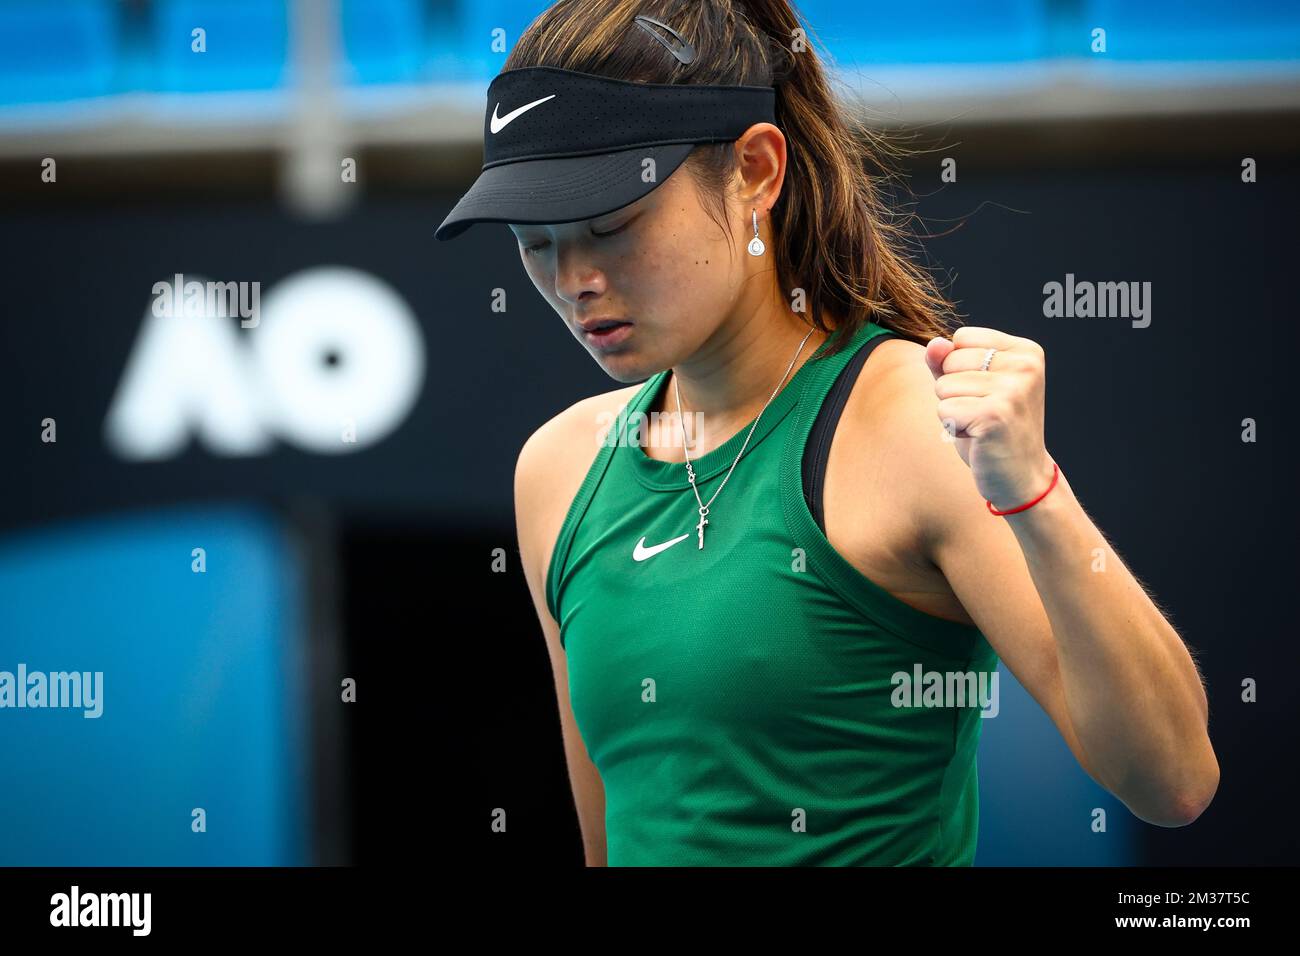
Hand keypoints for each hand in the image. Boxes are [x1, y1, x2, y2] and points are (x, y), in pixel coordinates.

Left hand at [924, 327, 1055, 511]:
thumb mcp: (970, 388)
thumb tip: (933, 343)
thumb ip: (948, 362)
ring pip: (944, 385)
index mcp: (1025, 352)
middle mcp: (1025, 365)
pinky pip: (944, 409)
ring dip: (953, 411)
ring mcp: (1013, 389)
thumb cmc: (993, 429)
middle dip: (954, 391)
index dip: (959, 368)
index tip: (985, 393)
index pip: (962, 337)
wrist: (1021, 477)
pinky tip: (978, 438)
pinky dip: (953, 427)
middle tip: (982, 414)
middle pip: (950, 359)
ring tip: (980, 425)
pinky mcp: (996, 414)